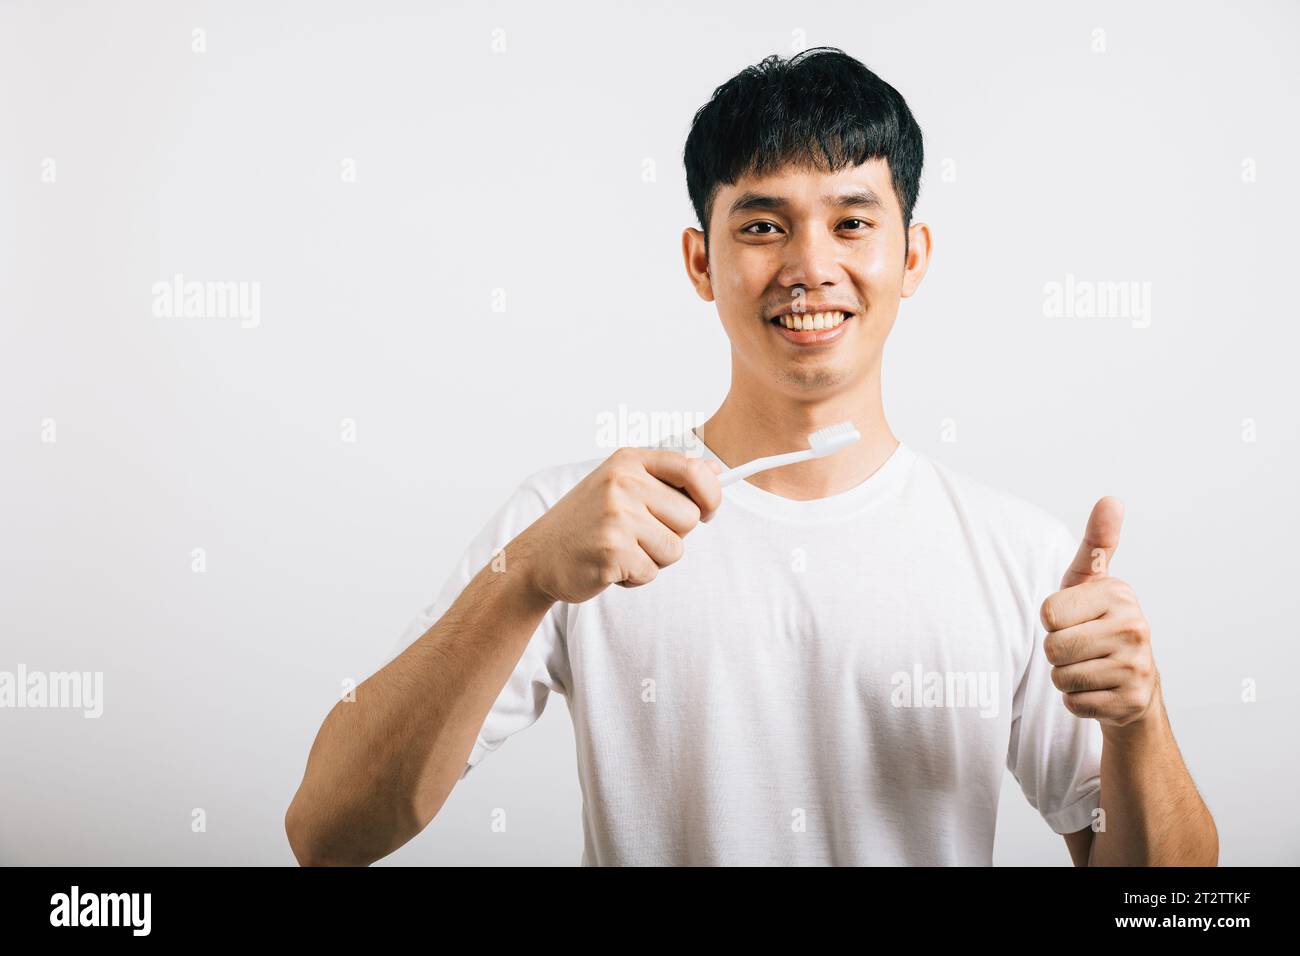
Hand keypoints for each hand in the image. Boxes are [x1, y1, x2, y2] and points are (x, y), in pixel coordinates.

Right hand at [515, 447, 722, 605]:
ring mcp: (617, 516)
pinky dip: (635, 577)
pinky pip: (652, 572)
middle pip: (690, 518)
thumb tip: (716, 471)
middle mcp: (623, 483)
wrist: (538, 557)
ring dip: (653, 559)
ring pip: (675, 548)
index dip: (711, 495)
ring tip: (621, 549)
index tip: (706, 510)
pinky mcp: (612, 551)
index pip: (693, 471)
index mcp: (628, 461)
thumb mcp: (621, 486)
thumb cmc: (585, 523)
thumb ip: (668, 478)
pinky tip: (609, 566)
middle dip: (671, 534)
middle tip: (635, 535)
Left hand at [1041, 497, 1158, 727]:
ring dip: (1065, 677)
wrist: (1134, 683)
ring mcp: (1137, 667)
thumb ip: (1097, 542)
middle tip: (1081, 647)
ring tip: (1090, 667)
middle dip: (1056, 652)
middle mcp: (1135, 628)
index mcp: (1119, 594)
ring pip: (1061, 677)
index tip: (1075, 618)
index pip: (1048, 613)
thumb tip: (1110, 499)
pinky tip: (1098, 690)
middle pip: (1053, 647)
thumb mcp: (1091, 581)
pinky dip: (1077, 701)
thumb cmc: (1098, 623)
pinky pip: (1073, 703)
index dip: (1052, 620)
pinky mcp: (1131, 702)